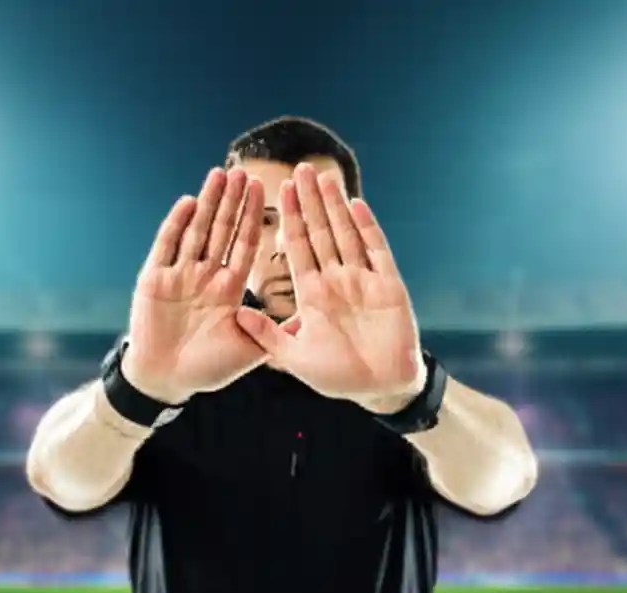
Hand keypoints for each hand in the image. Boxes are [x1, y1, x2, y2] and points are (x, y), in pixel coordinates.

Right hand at [122, 168, 267, 404]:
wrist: (166, 381)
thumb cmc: (207, 369)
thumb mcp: (249, 351)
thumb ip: (275, 333)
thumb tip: (309, 320)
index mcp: (229, 289)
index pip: (245, 245)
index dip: (254, 218)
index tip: (265, 190)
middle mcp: (205, 276)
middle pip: (222, 231)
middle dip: (232, 202)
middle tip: (243, 172)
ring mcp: (179, 275)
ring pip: (196, 231)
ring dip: (207, 203)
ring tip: (219, 174)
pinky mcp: (154, 280)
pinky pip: (166, 246)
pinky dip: (176, 225)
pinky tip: (188, 202)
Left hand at [235, 163, 424, 411]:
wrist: (380, 389)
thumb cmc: (338, 376)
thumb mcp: (295, 357)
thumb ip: (268, 335)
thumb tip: (237, 313)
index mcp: (312, 295)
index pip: (297, 248)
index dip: (288, 220)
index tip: (276, 191)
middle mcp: (336, 281)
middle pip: (321, 233)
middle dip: (310, 202)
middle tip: (300, 169)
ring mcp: (363, 280)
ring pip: (346, 234)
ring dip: (335, 206)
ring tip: (324, 177)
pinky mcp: (389, 286)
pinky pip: (376, 251)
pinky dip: (367, 228)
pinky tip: (355, 204)